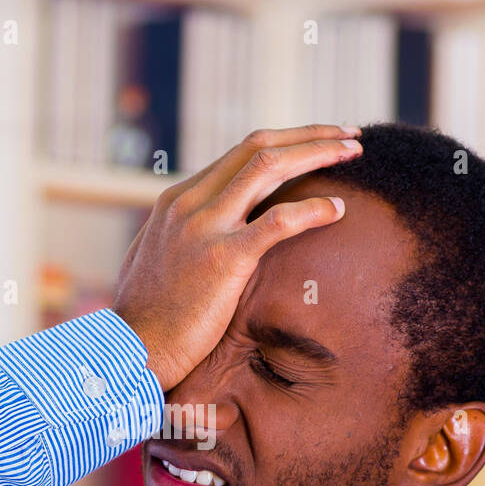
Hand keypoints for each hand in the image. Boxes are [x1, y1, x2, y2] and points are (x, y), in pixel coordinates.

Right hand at [113, 125, 361, 390]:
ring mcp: (204, 227)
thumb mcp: (157, 262)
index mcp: (177, 200)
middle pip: (258, 146)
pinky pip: (277, 222)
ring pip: (269, 166)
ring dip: (317, 152)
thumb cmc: (147, 319)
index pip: (239, 154)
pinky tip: (337, 210)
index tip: (318, 144)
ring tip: (354, 151)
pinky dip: (312, 210)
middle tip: (349, 133)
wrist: (130, 351)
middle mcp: (189, 202)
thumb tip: (201, 234)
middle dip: (309, 135)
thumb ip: (181, 238)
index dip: (286, 143)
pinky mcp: (222, 258)